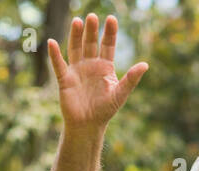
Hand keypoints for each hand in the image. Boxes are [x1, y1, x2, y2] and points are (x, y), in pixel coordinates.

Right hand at [47, 14, 147, 131]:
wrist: (89, 125)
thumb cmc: (106, 110)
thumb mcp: (121, 94)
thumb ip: (131, 79)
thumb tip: (145, 64)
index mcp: (105, 67)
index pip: (107, 45)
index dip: (109, 33)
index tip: (111, 19)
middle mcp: (91, 65)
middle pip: (91, 43)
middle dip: (91, 30)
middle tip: (92, 16)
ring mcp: (77, 70)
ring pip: (75, 48)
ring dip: (75, 35)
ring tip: (77, 21)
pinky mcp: (65, 79)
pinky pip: (59, 64)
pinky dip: (55, 55)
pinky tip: (53, 43)